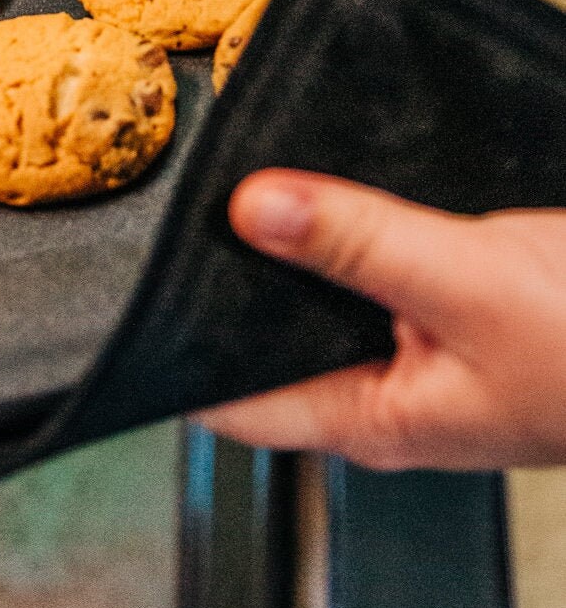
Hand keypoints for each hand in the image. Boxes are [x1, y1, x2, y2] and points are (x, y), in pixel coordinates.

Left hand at [195, 170, 565, 468]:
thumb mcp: (462, 284)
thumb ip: (358, 245)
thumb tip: (254, 210)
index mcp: (372, 418)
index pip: (237, 404)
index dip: (181, 351)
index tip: (145, 286)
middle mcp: (390, 395)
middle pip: (275, 342)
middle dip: (238, 279)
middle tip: (197, 211)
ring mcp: (425, 358)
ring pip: (329, 301)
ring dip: (304, 250)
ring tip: (262, 188)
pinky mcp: (460, 317)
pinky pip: (383, 274)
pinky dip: (361, 236)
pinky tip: (352, 195)